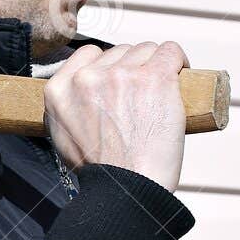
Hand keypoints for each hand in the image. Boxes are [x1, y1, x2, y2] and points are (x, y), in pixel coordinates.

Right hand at [43, 41, 189, 192]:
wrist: (126, 189)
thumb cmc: (102, 172)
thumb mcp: (63, 136)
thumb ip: (67, 108)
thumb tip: (81, 95)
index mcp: (59, 89)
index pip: (88, 54)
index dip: (107, 66)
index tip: (120, 81)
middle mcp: (87, 77)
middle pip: (119, 52)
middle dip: (132, 69)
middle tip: (142, 97)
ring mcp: (121, 75)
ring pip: (146, 50)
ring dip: (155, 66)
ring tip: (161, 92)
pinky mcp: (154, 77)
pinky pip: (170, 51)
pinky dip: (178, 60)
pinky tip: (180, 72)